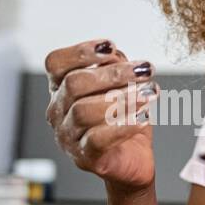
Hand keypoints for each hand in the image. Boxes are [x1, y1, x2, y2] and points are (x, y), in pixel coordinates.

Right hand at [45, 39, 157, 190]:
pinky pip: (98, 139)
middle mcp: (57, 111)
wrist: (134, 158)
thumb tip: (114, 54)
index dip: (80, 52)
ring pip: (83, 111)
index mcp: (61, 89)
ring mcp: (67, 136)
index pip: (56, 64)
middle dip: (113, 74)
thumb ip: (114, 66)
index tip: (111, 46)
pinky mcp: (84, 157)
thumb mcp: (122, 84)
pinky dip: (123, 126)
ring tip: (149, 93)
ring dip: (121, 99)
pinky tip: (143, 118)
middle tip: (145, 70)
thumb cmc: (124, 118)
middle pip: (73, 84)